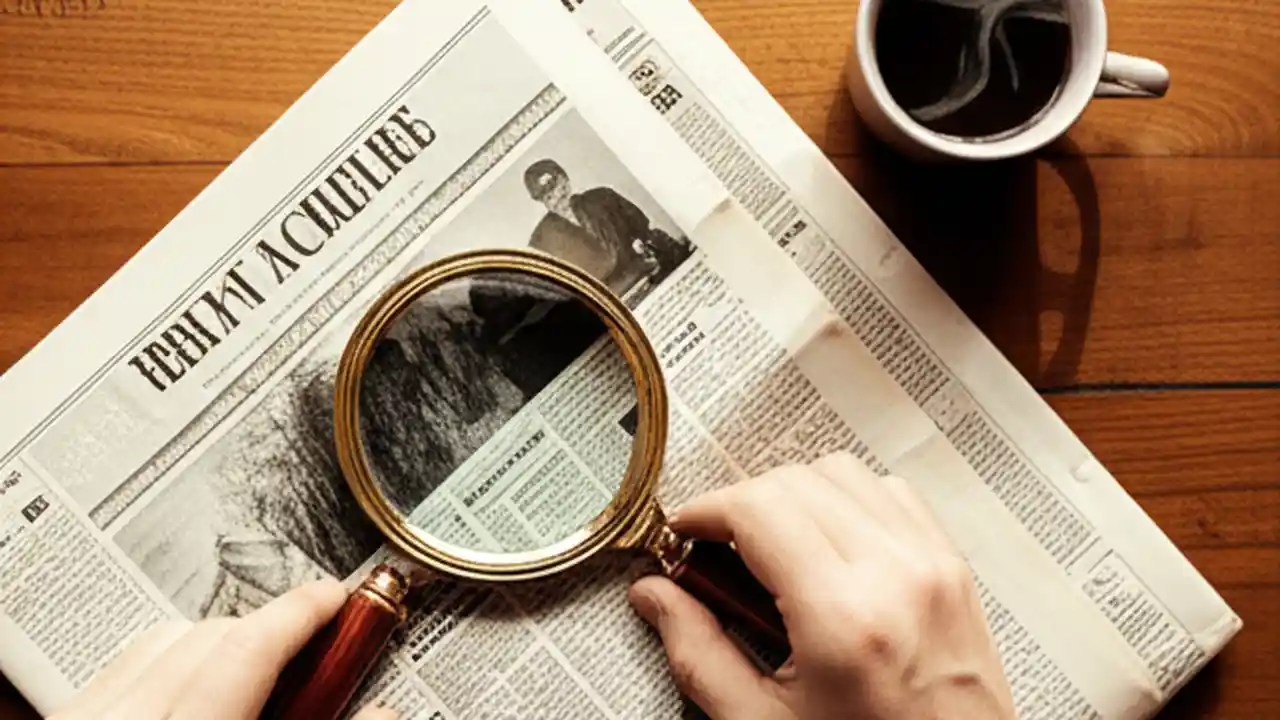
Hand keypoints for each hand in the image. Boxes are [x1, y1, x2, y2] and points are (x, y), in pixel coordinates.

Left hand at [52, 580, 397, 719]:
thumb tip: (383, 710)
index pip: (252, 645)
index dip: (306, 611)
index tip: (339, 596)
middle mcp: (123, 716)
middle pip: (211, 635)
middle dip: (270, 634)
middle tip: (314, 650)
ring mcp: (86, 717)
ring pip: (160, 643)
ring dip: (217, 646)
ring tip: (254, 680)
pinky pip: (118, 670)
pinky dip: (166, 667)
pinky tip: (190, 697)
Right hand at [629, 453, 1014, 719]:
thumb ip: (699, 654)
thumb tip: (655, 594)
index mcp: (843, 617)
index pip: (757, 508)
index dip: (705, 511)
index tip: (683, 533)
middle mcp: (896, 575)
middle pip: (794, 480)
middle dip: (741, 504)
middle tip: (716, 551)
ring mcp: (932, 564)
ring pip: (842, 473)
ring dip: (794, 496)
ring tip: (772, 551)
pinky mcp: (952, 567)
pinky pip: (890, 494)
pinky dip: (847, 502)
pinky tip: (827, 548)